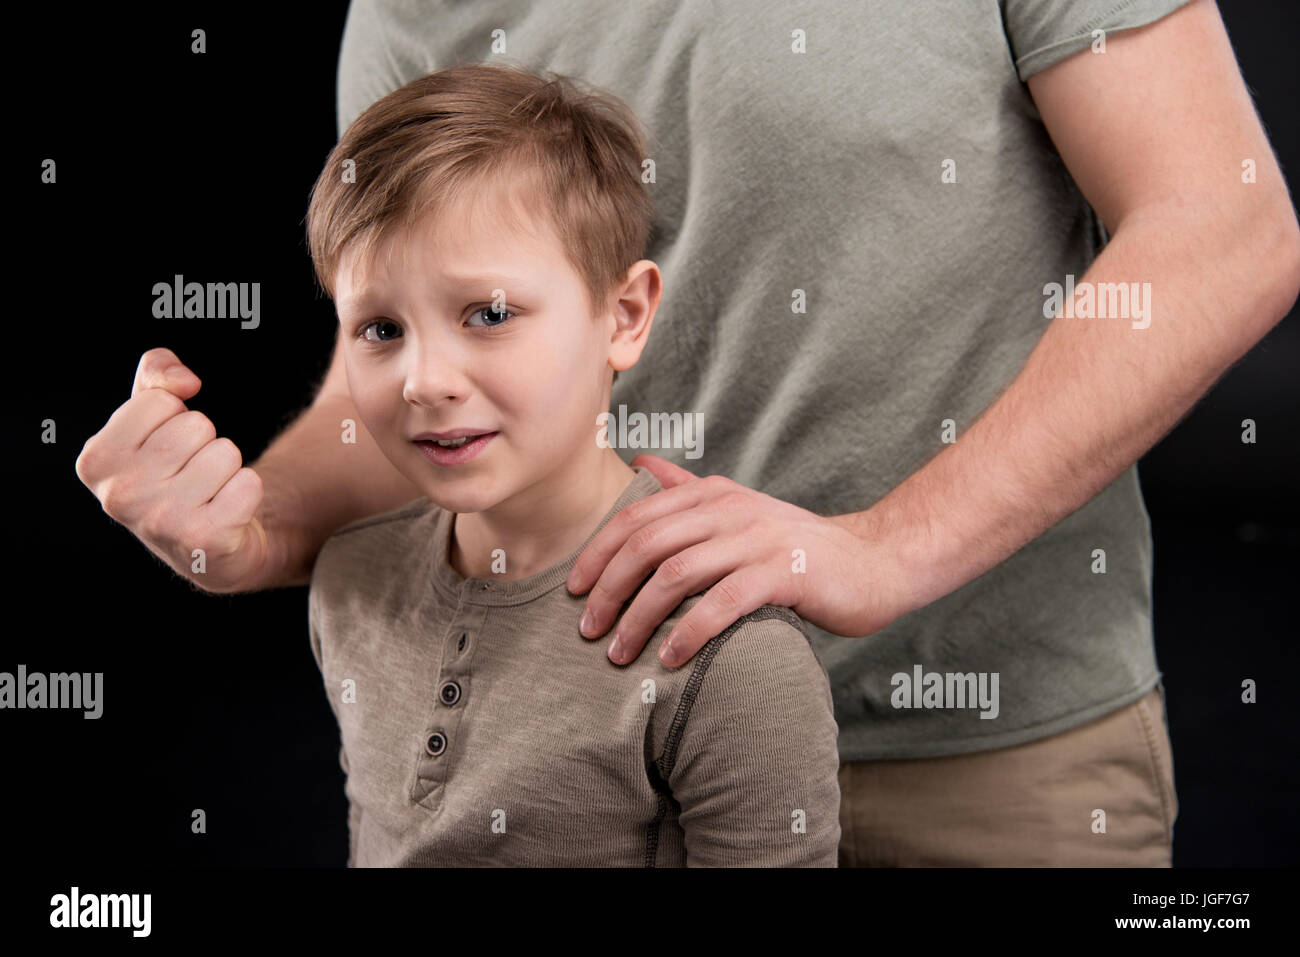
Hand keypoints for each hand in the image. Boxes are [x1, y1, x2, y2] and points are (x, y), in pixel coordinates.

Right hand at [75, 347, 267, 593]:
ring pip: (226, 452)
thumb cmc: (174, 469)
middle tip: (192, 473)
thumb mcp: (152, 415)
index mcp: (97, 461)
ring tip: (209, 491)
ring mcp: (161, 521)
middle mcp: (120, 495)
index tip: (166, 448)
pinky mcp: (204, 539)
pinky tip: (228, 511)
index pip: (159, 400)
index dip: (175, 415)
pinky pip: (249, 484)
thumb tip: (186, 381)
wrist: (207, 543)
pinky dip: (248, 490)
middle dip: (204, 441)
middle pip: (195, 425)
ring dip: (228, 466)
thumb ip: (157, 373)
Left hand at [567, 454, 911, 666]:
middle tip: (587, 630)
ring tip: (618, 653)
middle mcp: (729, 509)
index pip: (636, 518)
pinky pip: (721, 603)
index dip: (597, 553)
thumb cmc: (797, 546)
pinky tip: (670, 658)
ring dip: (638, 618)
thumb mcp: (739, 509)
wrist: (875, 561)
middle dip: (608, 590)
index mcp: (712, 493)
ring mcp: (757, 539)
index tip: (572, 590)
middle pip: (646, 545)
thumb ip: (687, 489)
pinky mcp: (783, 573)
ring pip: (676, 575)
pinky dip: (688, 632)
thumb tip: (640, 460)